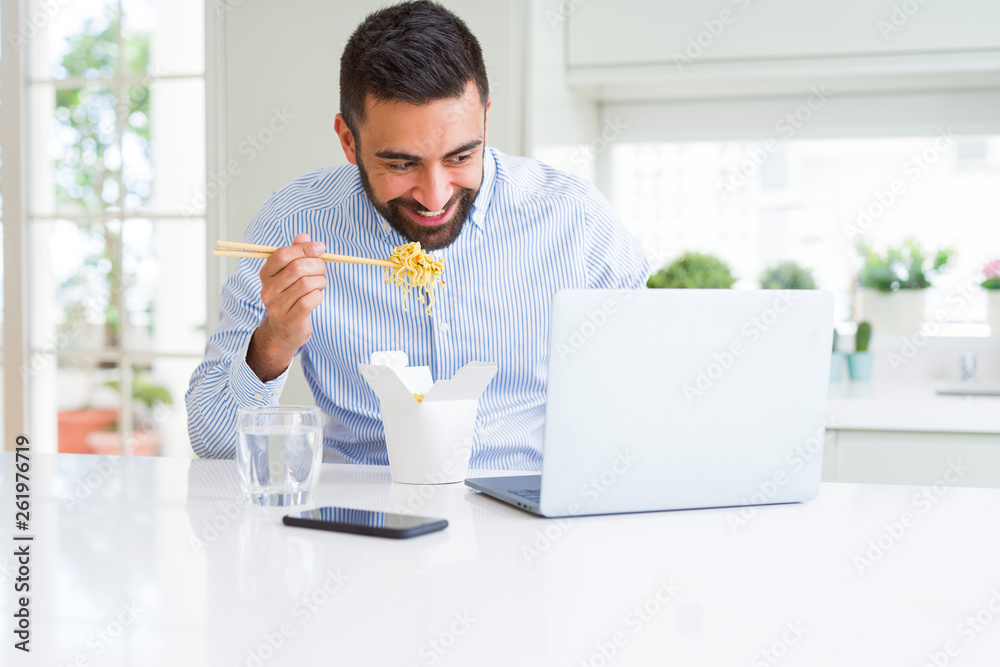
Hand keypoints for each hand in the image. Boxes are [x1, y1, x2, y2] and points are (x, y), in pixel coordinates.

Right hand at [247, 232, 326, 381]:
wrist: (283, 331)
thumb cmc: (290, 297)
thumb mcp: (290, 274)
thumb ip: (296, 254)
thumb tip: (304, 235)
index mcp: (266, 274)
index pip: (282, 255)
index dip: (304, 249)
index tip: (320, 248)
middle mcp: (268, 290)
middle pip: (297, 268)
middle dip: (317, 265)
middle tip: (323, 269)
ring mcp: (277, 306)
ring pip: (306, 284)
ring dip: (320, 281)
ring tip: (320, 284)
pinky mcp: (291, 319)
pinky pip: (311, 300)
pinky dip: (319, 295)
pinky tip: (317, 296)